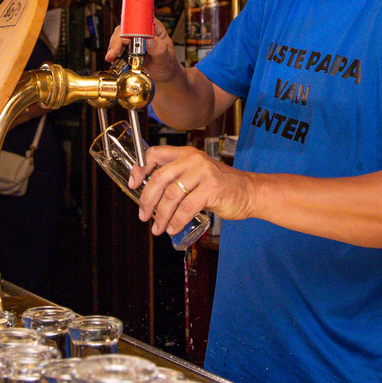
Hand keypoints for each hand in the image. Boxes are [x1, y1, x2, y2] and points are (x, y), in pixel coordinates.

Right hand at [105, 18, 180, 83]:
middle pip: (125, 28)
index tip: (126, 40)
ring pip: (118, 37)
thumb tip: (148, 41)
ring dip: (113, 48)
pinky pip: (116, 47)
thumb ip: (159, 49)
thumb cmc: (167, 65)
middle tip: (114, 53)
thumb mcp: (166, 58)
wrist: (163, 76)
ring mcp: (133, 39)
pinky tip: (113, 60)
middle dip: (117, 40)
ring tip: (112, 58)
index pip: (140, 21)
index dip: (131, 29)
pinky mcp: (127, 48)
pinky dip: (113, 54)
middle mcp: (142, 31)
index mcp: (154, 29)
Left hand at [129, 145, 255, 236]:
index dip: (139, 168)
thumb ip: (176, 179)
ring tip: (157, 228)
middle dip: (147, 200)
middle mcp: (193, 159)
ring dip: (160, 215)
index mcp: (185, 153)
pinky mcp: (212, 188)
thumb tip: (150, 196)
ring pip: (171, 195)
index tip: (133, 184)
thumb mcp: (196, 174)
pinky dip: (176, 221)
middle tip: (143, 215)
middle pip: (159, 178)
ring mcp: (203, 173)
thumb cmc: (220, 185)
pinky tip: (173, 228)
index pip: (154, 154)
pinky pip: (187, 207)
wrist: (248, 191)